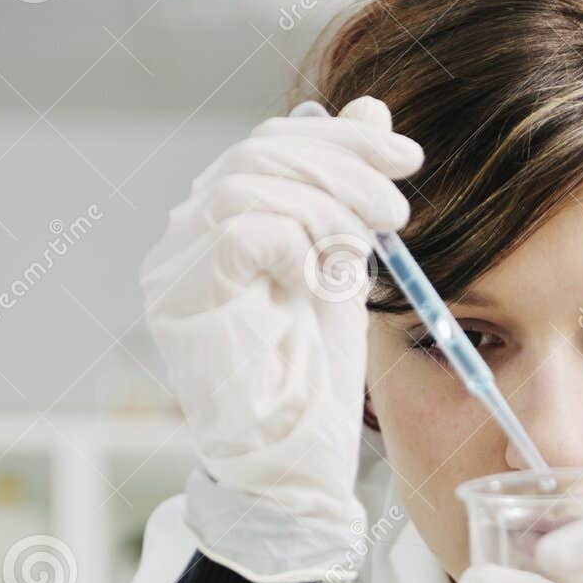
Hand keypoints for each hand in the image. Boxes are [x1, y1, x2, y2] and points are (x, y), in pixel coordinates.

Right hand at [139, 96, 422, 582]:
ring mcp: (175, 268)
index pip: (271, 146)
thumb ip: (347, 197)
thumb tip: (372, 113)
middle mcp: (185, 239)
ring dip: (327, 208)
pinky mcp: (182, 300)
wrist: (292, 469)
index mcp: (220, 225)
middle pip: (258, 152)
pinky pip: (240, 230)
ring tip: (368, 251)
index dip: (342, 141)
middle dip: (343, 167)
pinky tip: (322, 280)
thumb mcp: (343, 270)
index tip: (406, 159)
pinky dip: (295, 242)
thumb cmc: (313, 384)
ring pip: (250, 183)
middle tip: (397, 209)